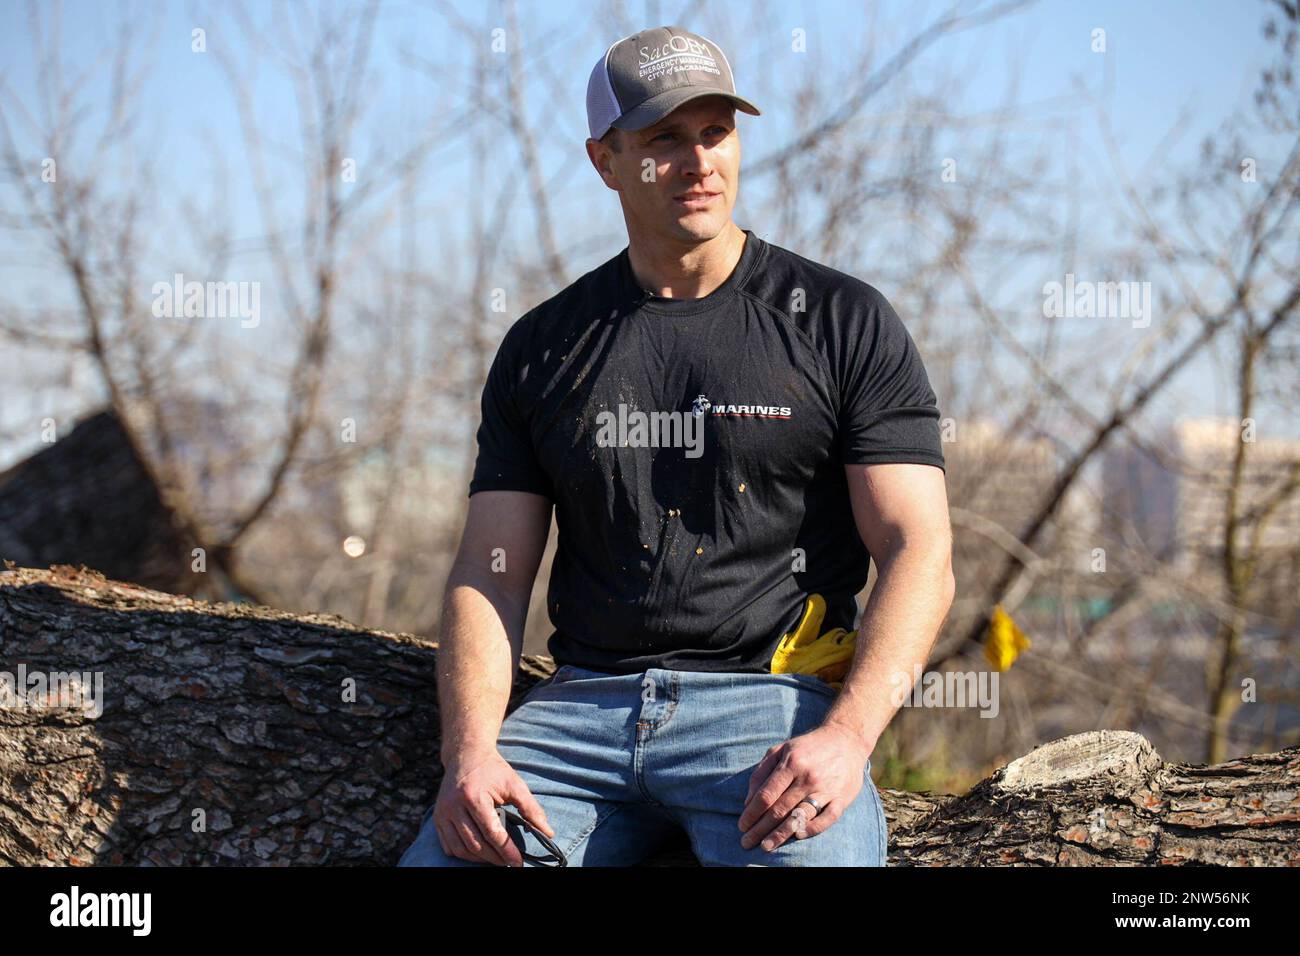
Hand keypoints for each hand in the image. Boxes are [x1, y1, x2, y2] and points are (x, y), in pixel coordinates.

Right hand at [434, 749, 553, 866]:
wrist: (466, 755)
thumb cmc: (492, 770)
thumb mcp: (515, 784)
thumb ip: (531, 809)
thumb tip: (548, 832)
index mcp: (474, 796)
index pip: (492, 832)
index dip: (506, 850)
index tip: (518, 861)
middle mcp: (454, 805)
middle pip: (475, 843)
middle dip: (494, 858)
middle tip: (509, 862)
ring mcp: (443, 812)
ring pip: (460, 848)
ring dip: (479, 859)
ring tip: (496, 859)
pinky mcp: (437, 817)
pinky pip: (448, 845)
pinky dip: (463, 854)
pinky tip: (478, 853)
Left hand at [738, 724, 870, 851]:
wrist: (846, 739)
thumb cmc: (808, 747)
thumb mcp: (781, 750)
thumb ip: (762, 772)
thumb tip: (748, 801)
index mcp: (791, 764)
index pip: (766, 795)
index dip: (752, 813)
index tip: (742, 825)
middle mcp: (807, 777)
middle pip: (780, 809)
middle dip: (760, 828)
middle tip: (746, 842)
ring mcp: (826, 788)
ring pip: (800, 816)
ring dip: (781, 834)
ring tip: (766, 846)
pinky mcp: (842, 798)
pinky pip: (828, 818)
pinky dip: (813, 828)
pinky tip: (798, 835)